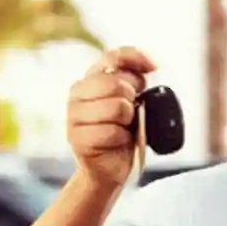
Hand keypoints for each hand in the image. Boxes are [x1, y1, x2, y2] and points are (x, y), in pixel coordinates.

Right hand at [67, 46, 157, 189]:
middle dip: (133, 99)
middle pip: (116, 84)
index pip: (112, 57)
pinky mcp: (77, 139)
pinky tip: (117, 142)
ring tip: (122, 128)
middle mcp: (76, 94)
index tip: (153, 68)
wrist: (108, 168)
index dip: (136, 58)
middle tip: (131, 112)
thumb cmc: (122, 132)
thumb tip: (151, 65)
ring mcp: (73, 117)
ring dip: (128, 121)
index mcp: (89, 79)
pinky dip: (123, 139)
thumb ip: (134, 80)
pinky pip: (112, 132)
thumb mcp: (130, 101)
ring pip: (117, 108)